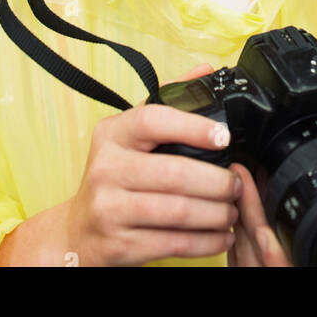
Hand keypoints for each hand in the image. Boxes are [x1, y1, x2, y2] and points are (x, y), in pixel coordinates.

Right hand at [66, 62, 241, 266]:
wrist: (78, 232)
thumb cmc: (112, 177)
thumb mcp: (128, 135)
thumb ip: (167, 101)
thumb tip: (205, 70)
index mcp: (111, 134)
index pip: (153, 120)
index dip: (192, 126)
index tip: (224, 137)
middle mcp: (106, 169)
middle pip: (175, 174)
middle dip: (218, 182)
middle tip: (238, 185)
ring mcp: (110, 209)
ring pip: (179, 211)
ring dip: (217, 213)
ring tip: (234, 210)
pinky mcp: (120, 246)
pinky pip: (174, 243)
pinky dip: (206, 242)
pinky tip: (222, 236)